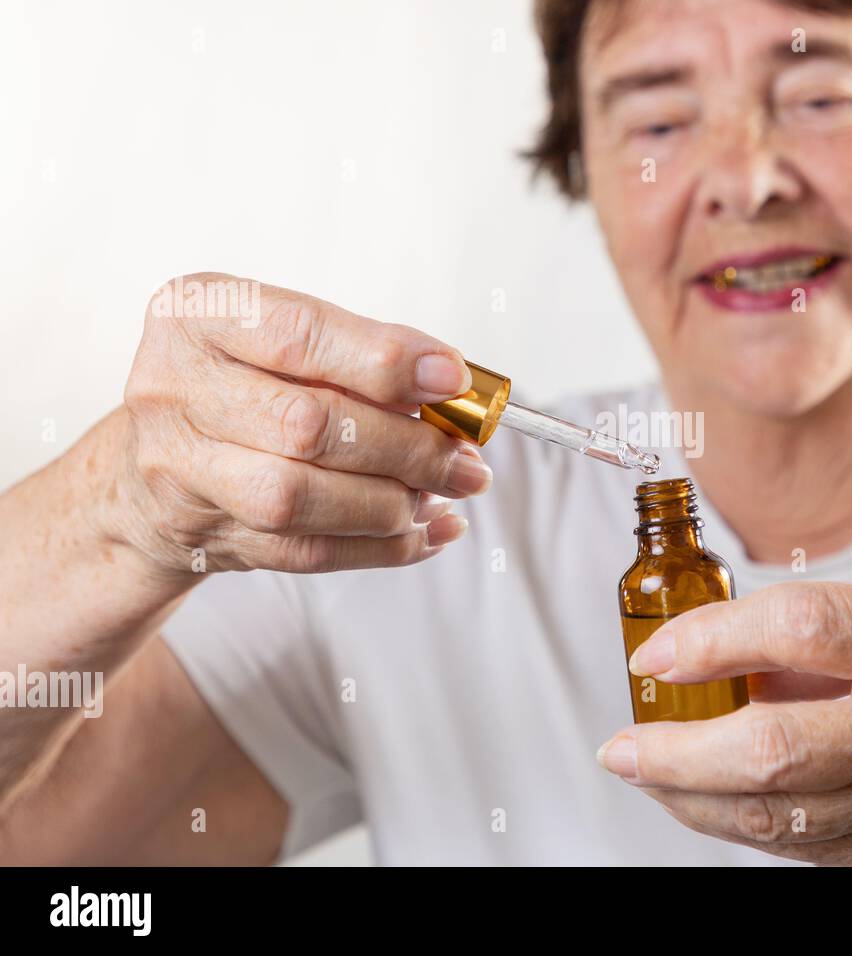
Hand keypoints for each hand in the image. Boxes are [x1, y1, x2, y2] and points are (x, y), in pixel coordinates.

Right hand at [108, 273, 490, 574]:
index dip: (384, 361)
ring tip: (444, 491)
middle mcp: (173, 390)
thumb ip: (360, 352)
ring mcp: (178, 470)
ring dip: (392, 502)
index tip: (452, 379)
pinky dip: (380, 546)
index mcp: (196, 317)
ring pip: (298, 499)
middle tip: (465, 458)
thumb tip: (449, 381)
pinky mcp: (202, 535)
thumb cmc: (240, 386)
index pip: (297, 335)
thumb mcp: (282, 340)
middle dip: (406, 446)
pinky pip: (305, 552)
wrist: (151, 468)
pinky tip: (427, 530)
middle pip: (306, 425)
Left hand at [596, 580, 851, 864]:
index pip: (802, 628)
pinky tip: (703, 798)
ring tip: (644, 769)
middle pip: (770, 747)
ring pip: (771, 814)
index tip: (660, 648)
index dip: (713, 635)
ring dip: (689, 796)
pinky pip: (797, 844)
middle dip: (674, 750)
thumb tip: (749, 641)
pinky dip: (736, 822)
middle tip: (621, 741)